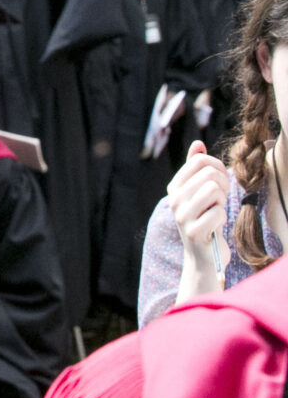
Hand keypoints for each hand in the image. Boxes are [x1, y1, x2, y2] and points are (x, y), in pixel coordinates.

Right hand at [167, 140, 230, 265]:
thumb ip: (196, 168)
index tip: (219, 183)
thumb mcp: (199, 192)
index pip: (199, 160)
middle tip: (220, 200)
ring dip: (222, 202)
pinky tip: (215, 226)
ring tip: (216, 211)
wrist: (203, 254)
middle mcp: (174, 199)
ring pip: (214, 190)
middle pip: (209, 174)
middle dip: (223, 185)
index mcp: (174, 187)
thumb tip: (198, 143)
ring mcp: (182, 216)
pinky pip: (218, 213)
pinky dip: (223, 218)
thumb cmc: (204, 219)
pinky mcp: (194, 232)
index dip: (218, 168)